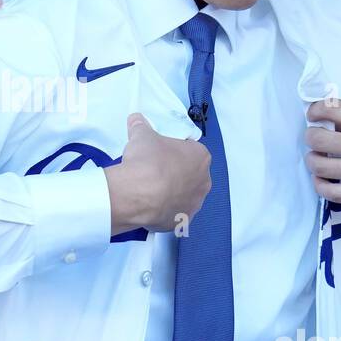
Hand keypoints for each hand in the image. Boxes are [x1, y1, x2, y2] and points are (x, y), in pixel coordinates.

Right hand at [103, 113, 211, 234]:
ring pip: (185, 195)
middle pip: (191, 174)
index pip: (191, 150)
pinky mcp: (183, 221)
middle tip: (155, 171)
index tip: (161, 154)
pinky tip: (151, 205)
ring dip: (172, 193)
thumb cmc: (147, 162)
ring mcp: (195, 203)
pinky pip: (176, 213)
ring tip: (151, 190)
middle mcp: (204, 181)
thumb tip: (136, 120)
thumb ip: (141, 126)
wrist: (137, 194)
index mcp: (201, 157)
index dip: (175, 151)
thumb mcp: (141, 136)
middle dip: (176, 173)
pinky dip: (166, 210)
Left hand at [303, 99, 340, 209]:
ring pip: (318, 166)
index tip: (314, 113)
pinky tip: (323, 179)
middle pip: (317, 139)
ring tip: (319, 157)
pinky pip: (330, 193)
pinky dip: (320, 184)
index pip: (330, 110)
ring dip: (313, 159)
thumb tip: (332, 122)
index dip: (315, 110)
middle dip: (311, 135)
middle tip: (315, 137)